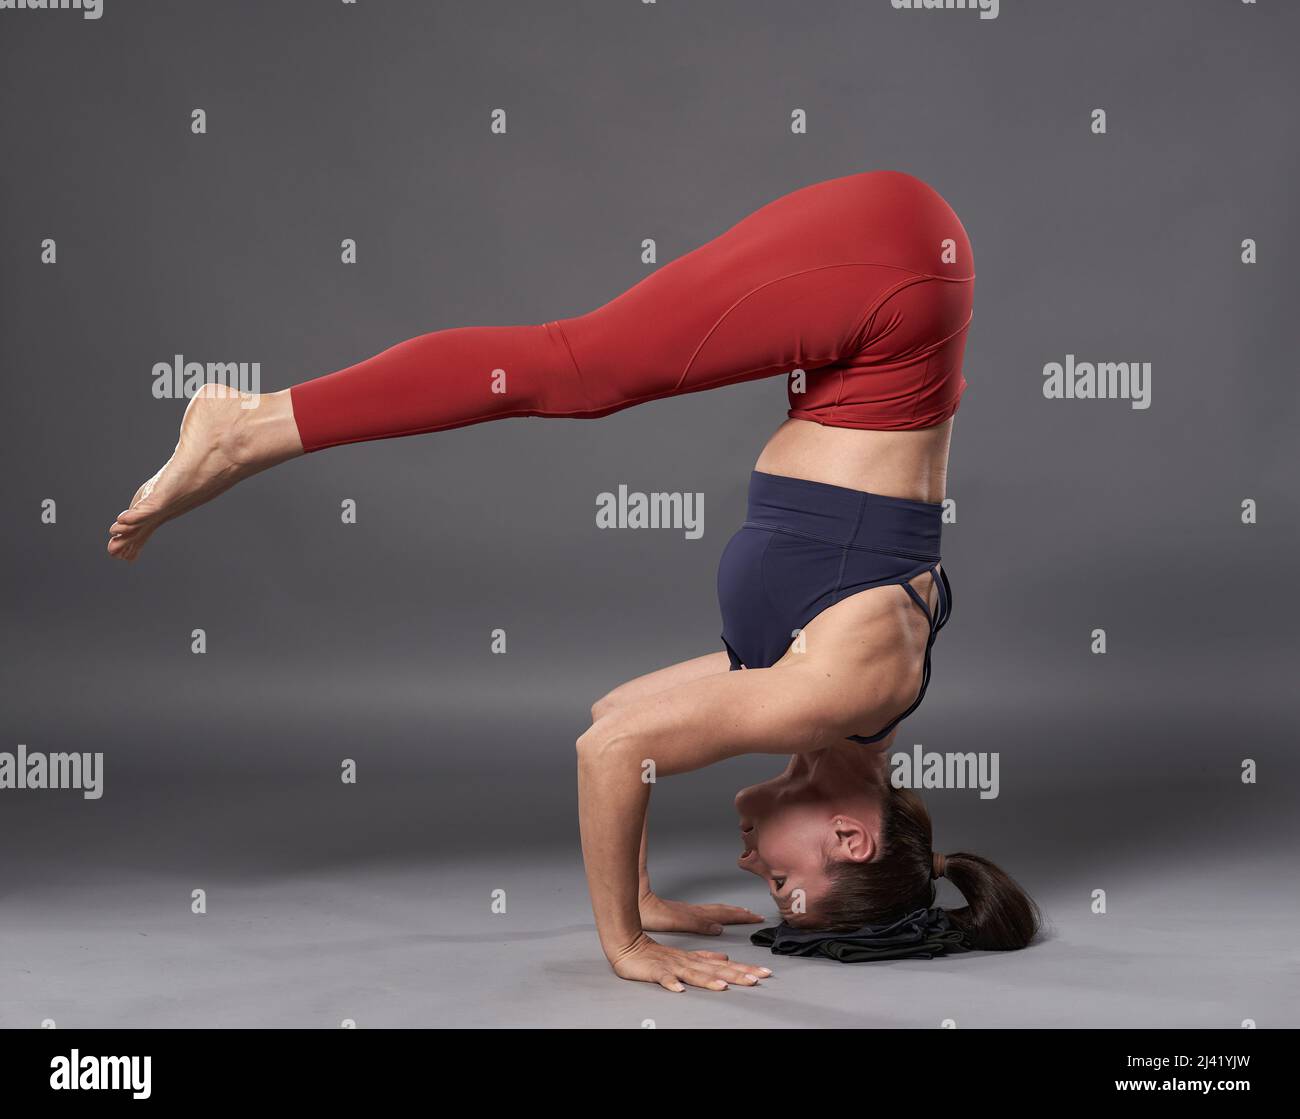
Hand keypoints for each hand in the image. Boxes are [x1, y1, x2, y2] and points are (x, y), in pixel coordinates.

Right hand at [611, 935, 772, 991]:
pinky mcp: (655, 971)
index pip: (725, 966)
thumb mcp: (685, 955)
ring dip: (708, 981)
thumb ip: (705, 957)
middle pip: (716, 970)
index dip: (745, 969)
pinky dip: (671, 983)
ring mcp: (672, 966)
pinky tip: (678, 990)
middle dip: (737, 975)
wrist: (628, 945)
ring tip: (724, 987)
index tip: (764, 973)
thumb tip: (726, 958)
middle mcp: (687, 962)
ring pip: (693, 974)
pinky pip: (663, 978)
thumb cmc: (656, 954)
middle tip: (757, 979)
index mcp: (695, 960)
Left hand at [639, 892, 765, 934]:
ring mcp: (689, 911)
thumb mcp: (678, 922)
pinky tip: (715, 918)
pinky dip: (716, 913)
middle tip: (755, 915)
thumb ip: (699, 924)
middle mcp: (696, 911)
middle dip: (740, 914)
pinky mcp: (682, 912)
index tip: (756, 917)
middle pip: (723, 911)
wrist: (639, 904)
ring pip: (715, 910)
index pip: (724, 914)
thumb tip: (719, 928)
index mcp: (697, 914)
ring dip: (730, 912)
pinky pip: (706, 911)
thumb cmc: (654, 914)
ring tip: (741, 912)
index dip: (741, 917)